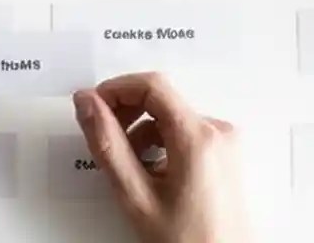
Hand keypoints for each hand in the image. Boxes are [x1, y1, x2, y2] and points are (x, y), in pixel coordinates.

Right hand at [73, 73, 249, 242]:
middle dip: (126, 112)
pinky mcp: (224, 154)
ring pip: (171, 118)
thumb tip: (88, 105)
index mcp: (198, 138)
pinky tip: (151, 173)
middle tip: (103, 135)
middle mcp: (218, 132)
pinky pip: (185, 133)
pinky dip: (162, 144)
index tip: (94, 103)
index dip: (116, 89)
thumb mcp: (136, 195)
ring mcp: (225, 143)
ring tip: (129, 167)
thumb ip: (108, 144)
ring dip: (142, 132)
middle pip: (162, 99)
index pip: (152, 86)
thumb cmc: (188, 242)